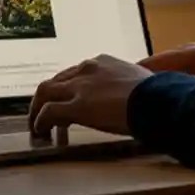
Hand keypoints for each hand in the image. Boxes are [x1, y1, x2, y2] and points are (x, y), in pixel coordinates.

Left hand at [28, 54, 152, 137]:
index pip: (75, 73)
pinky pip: (49, 112)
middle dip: (47, 98)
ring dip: (37, 109)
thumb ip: (126, 85)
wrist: (157, 100)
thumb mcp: (139, 81)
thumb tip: (131, 97)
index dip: (67, 89)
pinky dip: (41, 122)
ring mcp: (80, 87)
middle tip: (44, 114)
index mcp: (102, 62)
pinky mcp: (76, 106)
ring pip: (45, 92)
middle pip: (56, 81)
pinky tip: (42, 132)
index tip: (66, 100)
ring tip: (37, 125)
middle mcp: (87, 69)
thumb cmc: (156, 94)